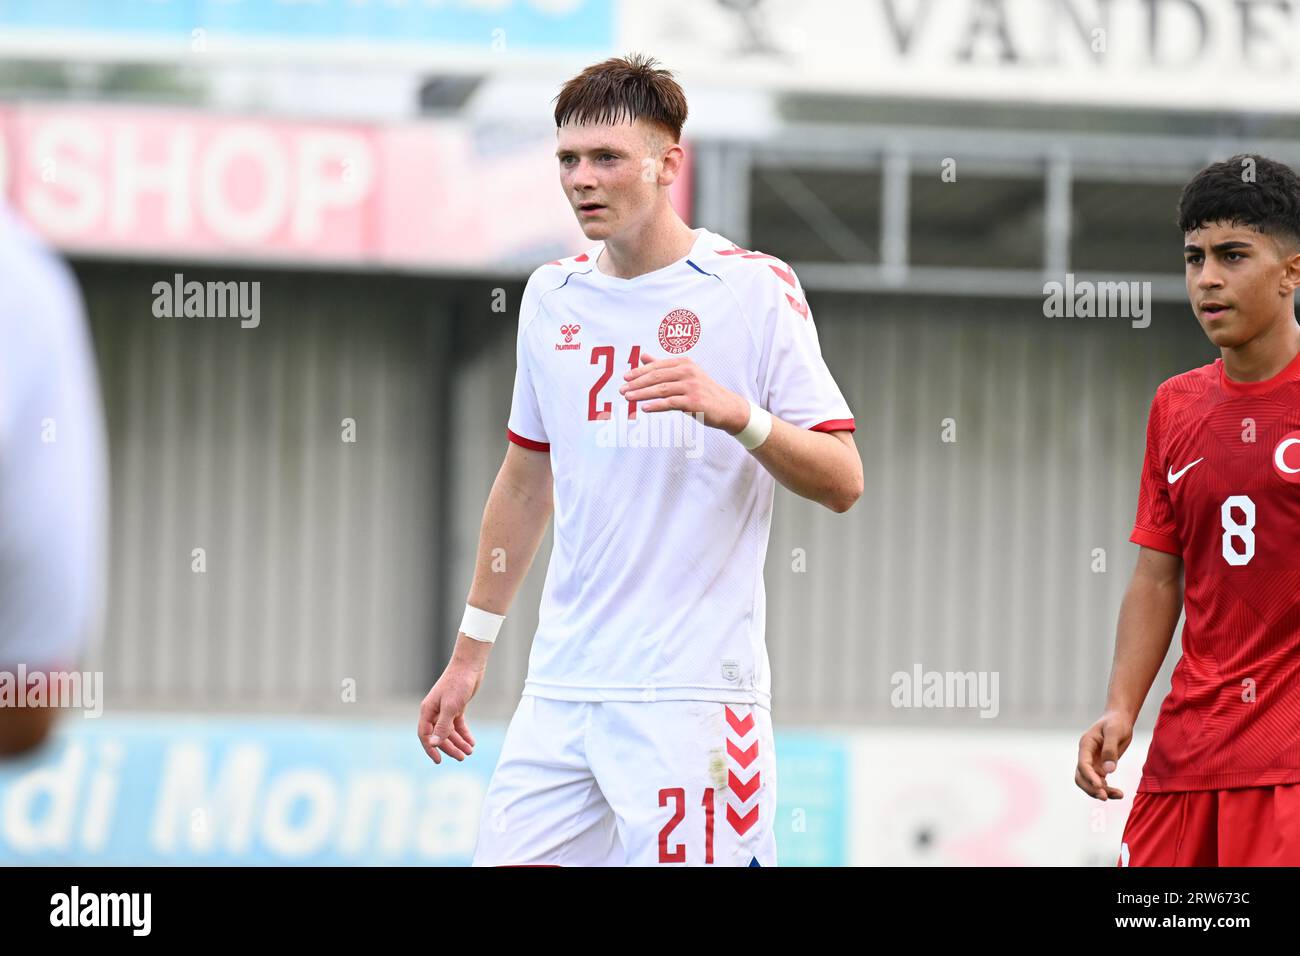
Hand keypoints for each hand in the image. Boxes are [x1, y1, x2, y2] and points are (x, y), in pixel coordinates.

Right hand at [417, 663, 481, 764]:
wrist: (470, 666)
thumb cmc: (458, 683)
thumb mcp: (451, 707)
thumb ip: (442, 726)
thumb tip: (433, 744)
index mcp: (428, 710)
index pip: (424, 734)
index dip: (430, 748)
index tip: (439, 761)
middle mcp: (434, 711)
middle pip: (439, 735)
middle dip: (450, 748)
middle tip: (462, 758)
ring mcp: (445, 709)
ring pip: (449, 731)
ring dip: (459, 742)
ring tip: (469, 752)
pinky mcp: (456, 707)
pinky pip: (458, 725)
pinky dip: (464, 734)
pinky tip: (471, 742)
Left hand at [619, 354, 749, 432]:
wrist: (726, 407)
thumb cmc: (702, 391)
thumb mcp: (684, 375)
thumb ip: (663, 366)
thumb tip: (643, 356)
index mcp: (684, 363)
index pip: (657, 366)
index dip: (639, 372)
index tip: (625, 377)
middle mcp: (688, 372)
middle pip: (657, 377)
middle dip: (637, 383)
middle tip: (622, 390)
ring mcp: (692, 387)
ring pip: (661, 390)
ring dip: (642, 394)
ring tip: (628, 398)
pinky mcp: (694, 402)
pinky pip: (670, 403)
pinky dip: (656, 405)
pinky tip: (644, 408)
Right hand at [1075, 710, 1132, 799]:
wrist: (1119, 719)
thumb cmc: (1116, 723)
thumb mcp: (1115, 732)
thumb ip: (1110, 750)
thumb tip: (1109, 771)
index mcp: (1086, 745)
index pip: (1082, 764)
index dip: (1089, 777)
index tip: (1100, 786)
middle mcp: (1086, 755)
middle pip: (1081, 777)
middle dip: (1091, 788)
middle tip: (1104, 797)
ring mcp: (1092, 762)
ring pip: (1089, 782)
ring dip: (1100, 791)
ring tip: (1118, 795)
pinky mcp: (1100, 767)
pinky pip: (1100, 782)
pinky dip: (1107, 790)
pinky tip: (1118, 793)